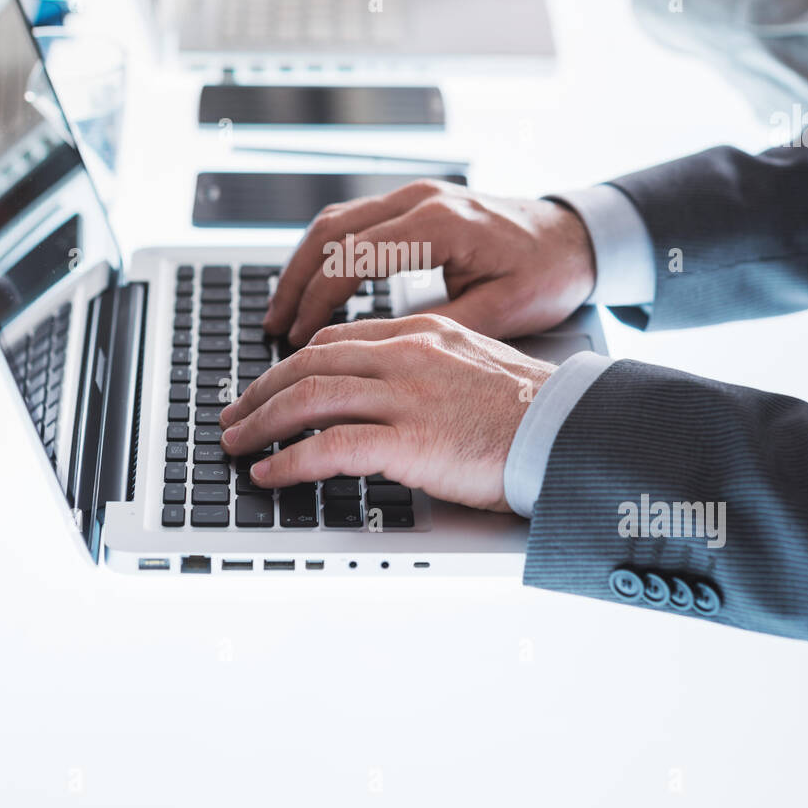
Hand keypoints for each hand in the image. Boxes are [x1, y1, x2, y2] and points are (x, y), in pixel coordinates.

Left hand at [219, 315, 555, 510]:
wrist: (573, 431)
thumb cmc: (535, 411)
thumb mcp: (477, 366)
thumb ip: (429, 369)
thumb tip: (390, 395)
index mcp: (423, 333)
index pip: (337, 340)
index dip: (291, 364)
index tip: (269, 385)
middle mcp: (408, 355)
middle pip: (310, 363)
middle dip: (261, 391)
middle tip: (234, 415)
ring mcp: (408, 395)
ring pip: (310, 398)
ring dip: (262, 424)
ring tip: (238, 446)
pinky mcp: (411, 440)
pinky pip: (330, 447)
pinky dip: (290, 461)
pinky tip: (271, 474)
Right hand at [263, 180, 594, 347]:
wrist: (575, 237)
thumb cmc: (547, 272)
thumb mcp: (503, 311)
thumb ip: (442, 328)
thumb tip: (383, 353)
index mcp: (440, 223)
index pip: (354, 258)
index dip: (319, 301)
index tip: (299, 338)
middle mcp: (421, 198)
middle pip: (331, 232)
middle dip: (295, 282)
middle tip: (275, 327)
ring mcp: (416, 195)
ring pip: (335, 221)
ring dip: (303, 265)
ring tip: (283, 311)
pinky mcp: (416, 202)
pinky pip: (354, 221)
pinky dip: (326, 254)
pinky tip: (315, 286)